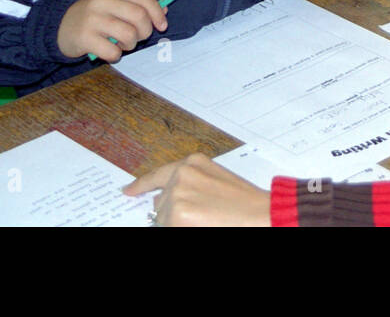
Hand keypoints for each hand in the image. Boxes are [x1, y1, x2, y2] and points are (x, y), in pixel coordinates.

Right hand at [57, 0, 166, 61]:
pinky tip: (108, 51)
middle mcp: (101, 2)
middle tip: (137, 37)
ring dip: (130, 45)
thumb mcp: (112, 5)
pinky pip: (113, 52)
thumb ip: (136, 6)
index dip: (157, 12)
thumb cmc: (92, 17)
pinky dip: (115, 55)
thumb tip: (164, 11)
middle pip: (139, 16)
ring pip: (128, 35)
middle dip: (145, 32)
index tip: (162, 26)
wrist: (58, 27)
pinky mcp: (84, 38)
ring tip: (121, 44)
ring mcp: (91, 19)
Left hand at [124, 153, 270, 225]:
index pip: (157, 175)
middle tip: (201, 215)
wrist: (261, 215)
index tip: (127, 190)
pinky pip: (167, 226)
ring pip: (162, 218)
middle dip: (173, 211)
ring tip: (206, 219)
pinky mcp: (175, 216)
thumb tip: (166, 199)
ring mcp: (176, 196)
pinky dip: (179, 226)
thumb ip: (190, 183)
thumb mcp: (214, 181)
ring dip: (176, 222)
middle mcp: (180, 175)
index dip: (141, 185)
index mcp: (192, 163)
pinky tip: (202, 222)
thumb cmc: (244, 202)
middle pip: (161, 202)